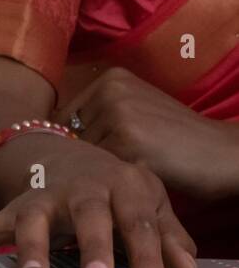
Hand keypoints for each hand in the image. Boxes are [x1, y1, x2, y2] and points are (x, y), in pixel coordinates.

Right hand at [0, 139, 198, 267]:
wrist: (69, 156)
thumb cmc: (115, 192)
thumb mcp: (148, 204)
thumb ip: (168, 239)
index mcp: (121, 186)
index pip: (138, 221)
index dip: (147, 255)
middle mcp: (78, 189)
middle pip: (87, 215)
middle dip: (92, 245)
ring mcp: (40, 199)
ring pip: (33, 219)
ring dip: (32, 247)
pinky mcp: (9, 211)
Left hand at [56, 67, 238, 200]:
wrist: (226, 153)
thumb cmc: (178, 139)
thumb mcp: (137, 111)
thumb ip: (99, 115)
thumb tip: (47, 133)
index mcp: (112, 79)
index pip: (63, 118)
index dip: (68, 146)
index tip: (76, 163)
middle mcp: (112, 93)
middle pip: (69, 138)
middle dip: (79, 161)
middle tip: (97, 176)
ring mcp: (120, 118)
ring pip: (84, 158)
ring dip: (94, 175)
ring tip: (117, 180)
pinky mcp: (131, 148)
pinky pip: (103, 174)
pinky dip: (110, 186)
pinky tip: (127, 188)